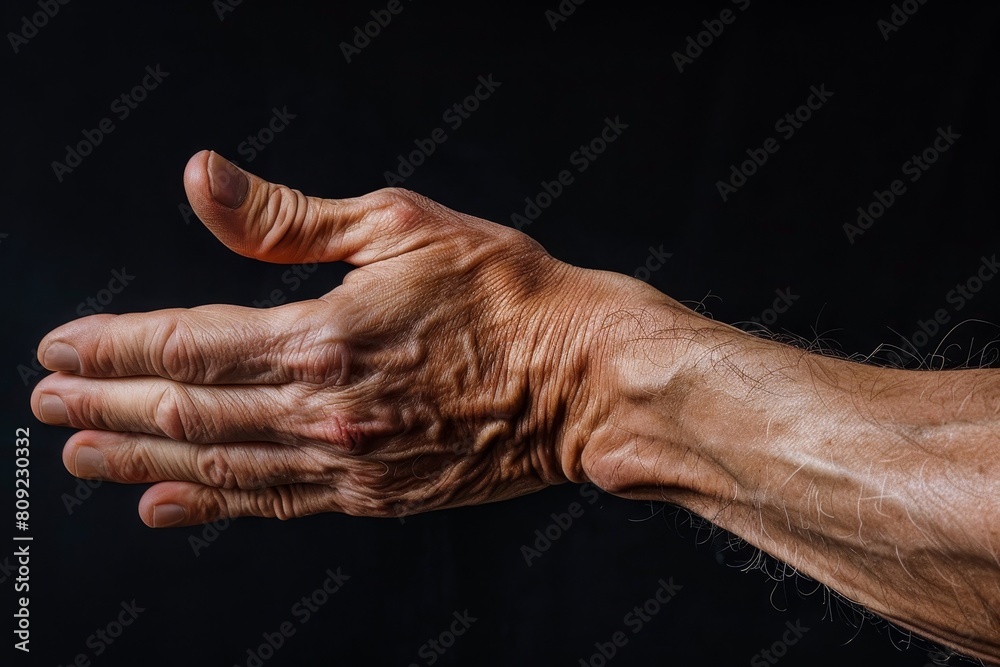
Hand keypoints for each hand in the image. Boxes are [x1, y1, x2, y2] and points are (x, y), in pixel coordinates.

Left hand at [31, 150, 651, 526]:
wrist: (582, 378)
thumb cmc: (506, 294)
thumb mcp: (400, 225)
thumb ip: (289, 216)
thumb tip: (203, 182)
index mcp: (322, 337)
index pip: (186, 345)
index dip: (114, 346)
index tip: (61, 348)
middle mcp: (322, 411)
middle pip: (185, 414)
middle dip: (106, 406)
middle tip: (47, 404)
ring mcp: (347, 462)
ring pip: (218, 468)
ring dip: (139, 462)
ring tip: (82, 456)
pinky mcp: (375, 493)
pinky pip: (275, 504)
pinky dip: (212, 506)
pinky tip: (166, 509)